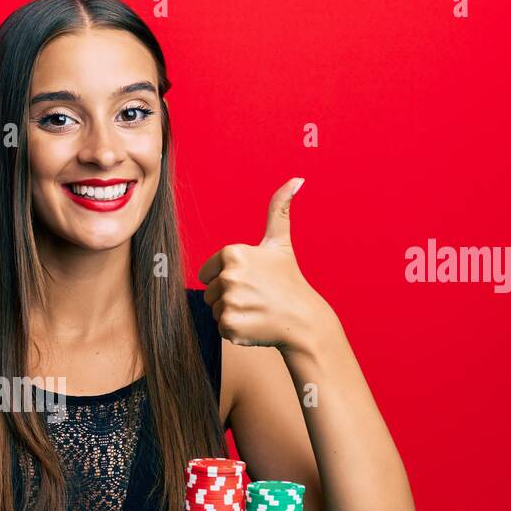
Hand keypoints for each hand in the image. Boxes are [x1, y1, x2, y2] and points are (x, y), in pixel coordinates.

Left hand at [197, 178, 335, 353]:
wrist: (303, 318)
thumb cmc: (288, 280)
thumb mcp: (280, 243)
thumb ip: (279, 209)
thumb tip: (296, 180)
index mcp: (233, 253)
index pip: (207, 272)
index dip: (227, 278)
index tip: (251, 279)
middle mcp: (228, 276)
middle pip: (209, 292)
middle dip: (229, 296)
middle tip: (256, 296)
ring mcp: (229, 302)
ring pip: (215, 310)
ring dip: (232, 312)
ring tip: (256, 309)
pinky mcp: (231, 325)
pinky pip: (222, 328)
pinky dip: (236, 330)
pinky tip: (255, 323)